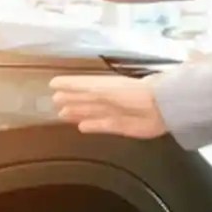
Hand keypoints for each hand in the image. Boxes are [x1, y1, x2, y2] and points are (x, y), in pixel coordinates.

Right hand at [49, 74, 168, 138]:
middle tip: (54, 101)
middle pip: (85, 98)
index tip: (52, 85)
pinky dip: (91, 126)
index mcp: (102, 84)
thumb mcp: (101, 87)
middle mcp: (106, 97)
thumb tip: (56, 85)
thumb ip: (79, 88)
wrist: (158, 107)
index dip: (68, 84)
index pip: (80, 84)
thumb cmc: (129, 93)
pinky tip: (81, 127)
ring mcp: (113, 112)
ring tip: (62, 114)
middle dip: (71, 99)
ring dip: (77, 112)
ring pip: (91, 112)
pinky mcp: (120, 127)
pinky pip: (101, 126)